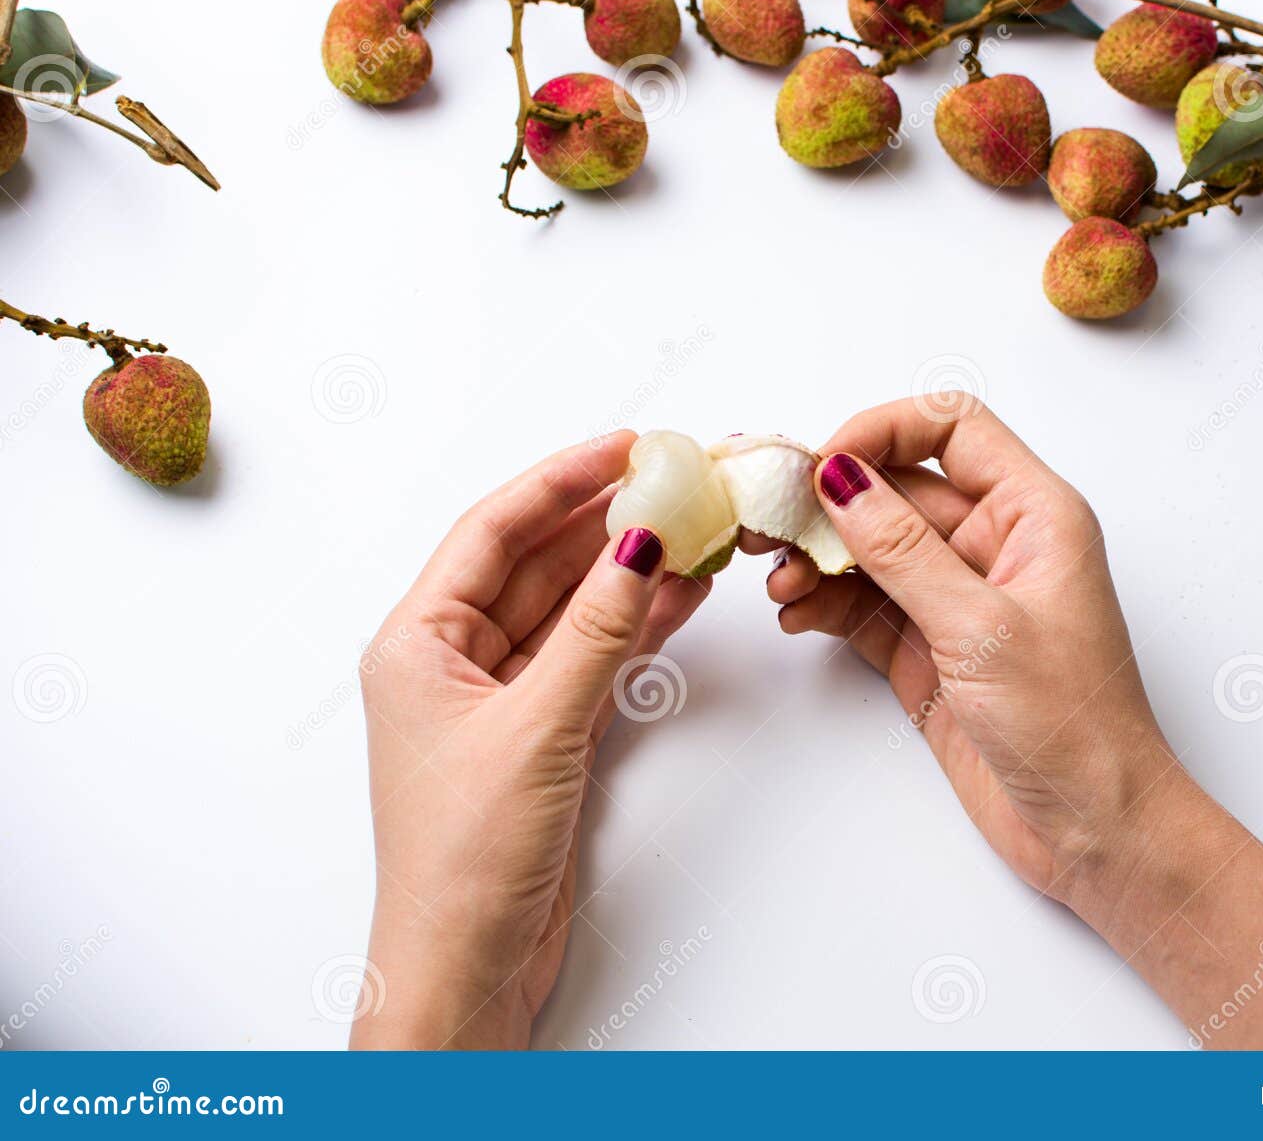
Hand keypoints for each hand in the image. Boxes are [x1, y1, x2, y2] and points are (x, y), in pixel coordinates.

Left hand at [352, 432, 708, 1048]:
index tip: (623, 445)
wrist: (470, 970)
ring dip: (628, 572)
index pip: (493, 532)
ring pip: (573, 609)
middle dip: (605, 521)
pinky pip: (593, 657)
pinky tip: (679, 594)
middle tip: (672, 479)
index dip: (559, 480)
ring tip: (692, 527)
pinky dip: (635, 628)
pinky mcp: (544, 735)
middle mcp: (455, 662)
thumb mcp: (535, 730)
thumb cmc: (463, 864)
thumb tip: (640, 545)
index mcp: (417, 644)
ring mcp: (503, 699)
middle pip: (537, 563)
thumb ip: (594, 633)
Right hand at [753, 397, 1174, 908]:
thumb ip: (903, 549)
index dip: (882, 430)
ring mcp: (958, 598)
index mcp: (1034, 515)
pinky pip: (864, 603)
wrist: (1094, 828)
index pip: (951, 427)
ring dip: (818, 557)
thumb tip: (841, 478)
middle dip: (828, 501)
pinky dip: (825, 603)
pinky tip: (798, 614)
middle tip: (767, 523)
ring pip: (871, 547)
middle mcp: (995, 545)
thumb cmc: (1075, 727)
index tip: (822, 463)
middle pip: (897, 487)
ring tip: (781, 585)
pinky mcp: (930, 648)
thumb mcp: (981, 628)